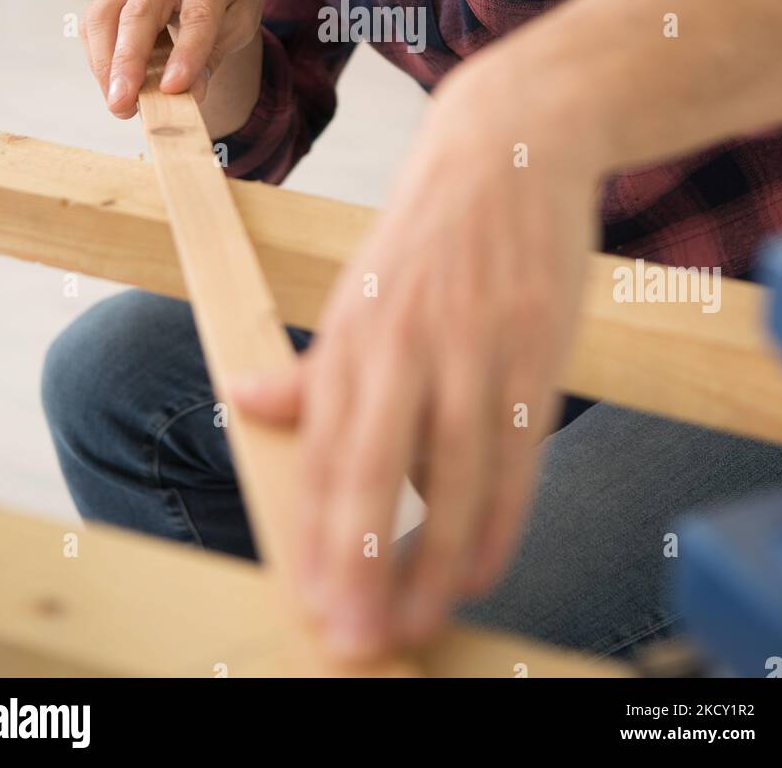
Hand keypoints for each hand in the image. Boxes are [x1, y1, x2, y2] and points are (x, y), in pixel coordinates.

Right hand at [80, 0, 266, 116]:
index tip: (173, 89)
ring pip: (105, 17)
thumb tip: (188, 94)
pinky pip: (94, 23)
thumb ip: (213, 57)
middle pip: (139, 13)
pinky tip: (111, 85)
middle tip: (123, 105)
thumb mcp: (240, 24)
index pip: (196, 14)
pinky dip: (99, 58)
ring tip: (118, 104)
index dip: (185, 54)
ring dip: (105, 66)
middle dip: (128, 63)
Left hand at [228, 39, 601, 660]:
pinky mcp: (533, 344)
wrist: (510, 144)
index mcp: (353, 328)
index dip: (316, 528)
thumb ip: (316, 362)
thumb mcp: (361, 286)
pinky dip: (501, 517)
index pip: (323, 444)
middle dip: (359, 558)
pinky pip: (517, 451)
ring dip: (434, 558)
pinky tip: (483, 565)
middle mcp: (402, 340)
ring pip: (451, 472)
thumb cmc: (433, 229)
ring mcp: (471, 342)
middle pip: (372, 465)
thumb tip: (247, 406)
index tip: (308, 599)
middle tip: (353, 636)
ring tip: (416, 620)